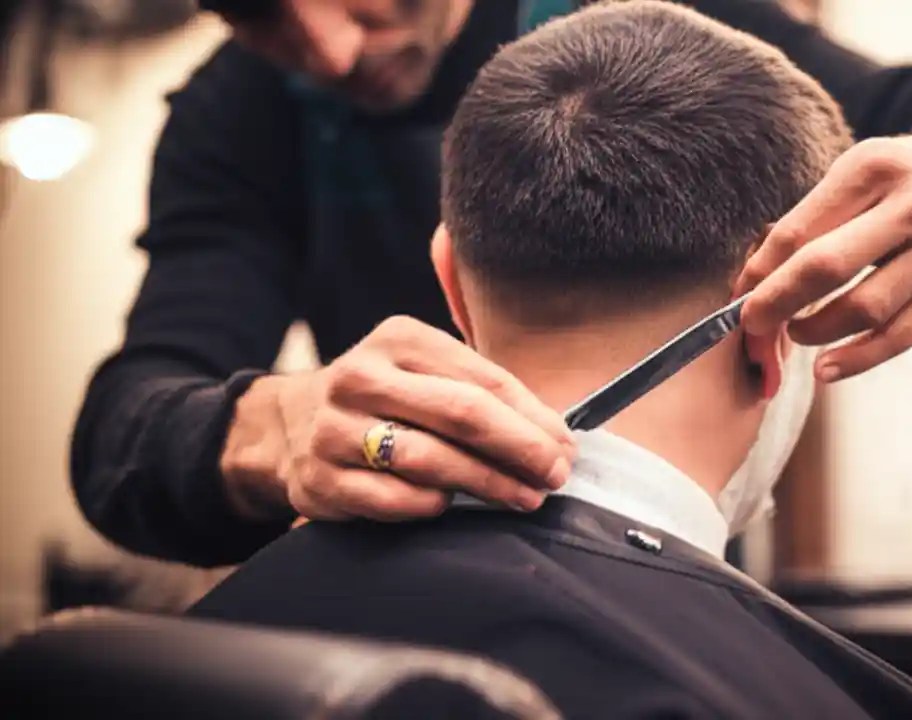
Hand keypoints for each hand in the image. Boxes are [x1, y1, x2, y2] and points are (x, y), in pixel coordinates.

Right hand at [221, 316, 575, 521]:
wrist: (291, 424)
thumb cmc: (388, 399)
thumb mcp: (427, 371)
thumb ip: (485, 393)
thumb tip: (557, 436)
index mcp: (400, 339)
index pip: (484, 381)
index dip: (533, 418)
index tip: (566, 447)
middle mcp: (362, 377)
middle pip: (462, 415)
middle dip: (520, 449)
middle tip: (555, 475)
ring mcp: (335, 428)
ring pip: (430, 461)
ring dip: (488, 483)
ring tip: (523, 497)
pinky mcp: (321, 479)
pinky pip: (393, 499)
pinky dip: (432, 505)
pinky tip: (454, 506)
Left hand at [735, 109, 911, 380]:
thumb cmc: (906, 174)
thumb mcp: (859, 171)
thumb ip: (810, 220)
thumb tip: (753, 280)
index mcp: (874, 169)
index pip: (802, 229)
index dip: (762, 270)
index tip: (739, 296)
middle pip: (829, 265)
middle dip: (778, 303)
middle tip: (751, 324)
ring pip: (867, 307)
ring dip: (818, 330)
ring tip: (794, 332)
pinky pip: (904, 334)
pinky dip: (861, 357)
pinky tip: (828, 368)